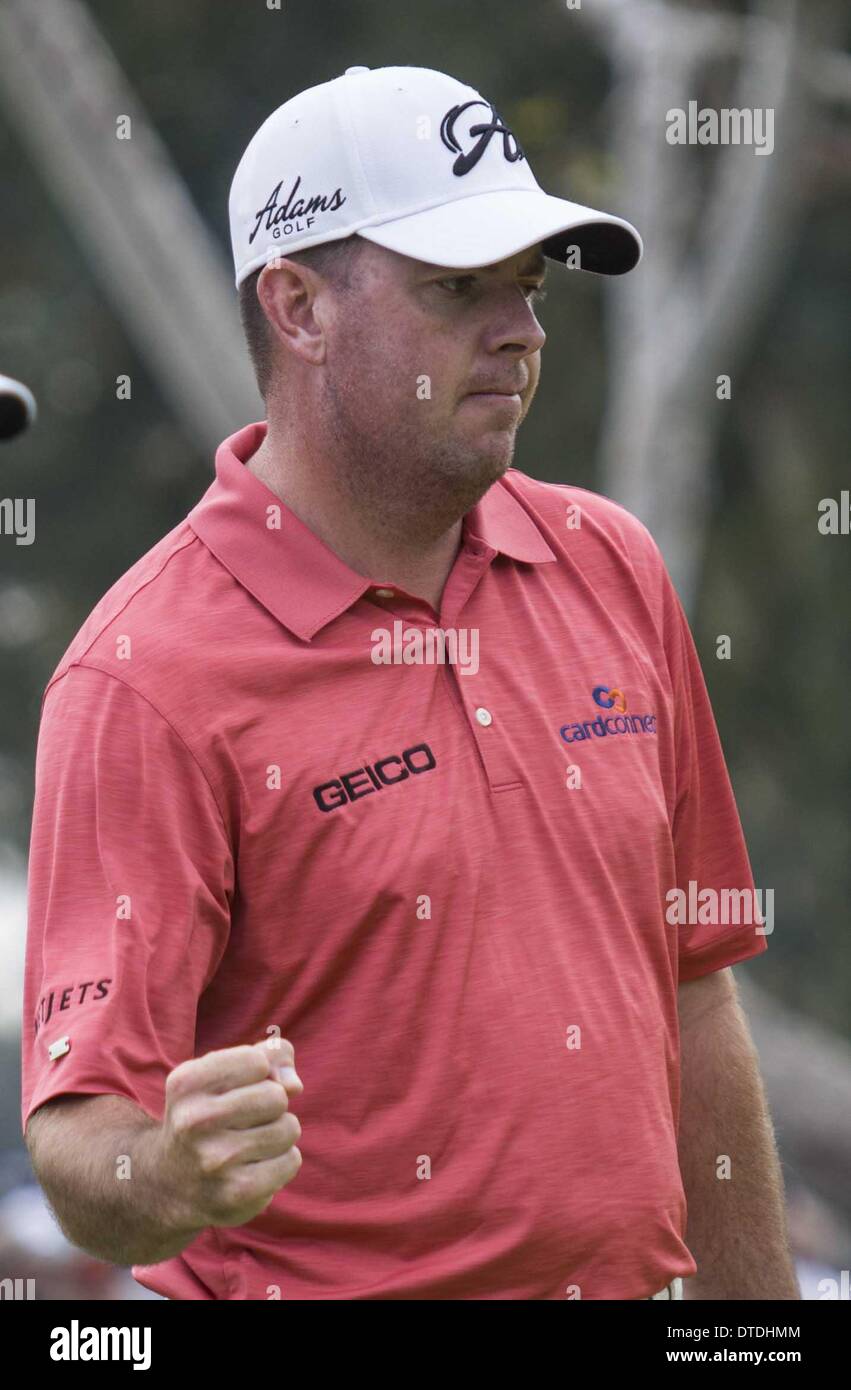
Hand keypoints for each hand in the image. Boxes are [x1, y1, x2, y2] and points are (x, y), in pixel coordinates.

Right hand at [156, 1038, 303, 1231]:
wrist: (169, 1184)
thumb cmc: (209, 1115)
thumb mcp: (222, 1073)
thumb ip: (269, 1056)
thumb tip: (294, 1085)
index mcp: (186, 1084)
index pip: (258, 1061)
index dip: (259, 1073)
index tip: (238, 1088)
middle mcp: (194, 1121)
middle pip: (277, 1096)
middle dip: (272, 1105)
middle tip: (246, 1120)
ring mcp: (215, 1161)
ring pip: (289, 1128)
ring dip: (279, 1134)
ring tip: (250, 1144)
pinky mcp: (237, 1193)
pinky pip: (291, 1161)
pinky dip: (282, 1162)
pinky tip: (254, 1167)